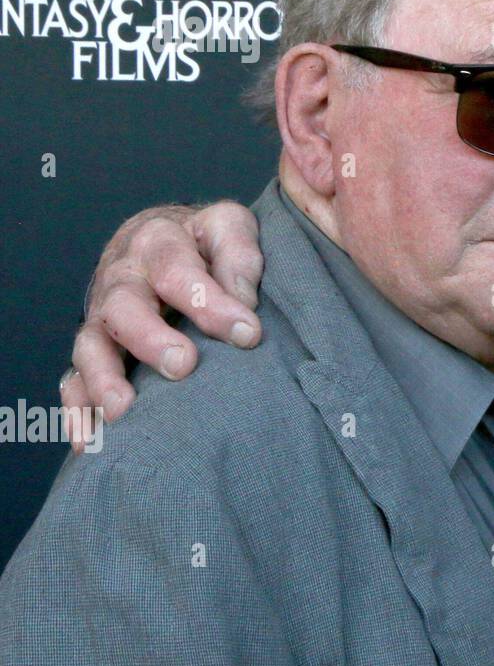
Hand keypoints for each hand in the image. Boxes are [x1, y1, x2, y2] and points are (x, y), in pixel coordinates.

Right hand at [60, 202, 263, 450]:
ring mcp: (103, 315)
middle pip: (124, 306)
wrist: (161, 235)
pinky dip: (78, 408)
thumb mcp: (227, 226)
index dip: (210, 302)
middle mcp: (122, 277)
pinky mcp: (96, 347)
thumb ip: (238, 254)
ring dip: (104, 378)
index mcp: (158, 242)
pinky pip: (74, 378)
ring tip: (123, 410)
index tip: (247, 333)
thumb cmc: (203, 239)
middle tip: (183, 365)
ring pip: (92, 344)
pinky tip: (88, 439)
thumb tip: (244, 299)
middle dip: (150, 338)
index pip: (178, 269)